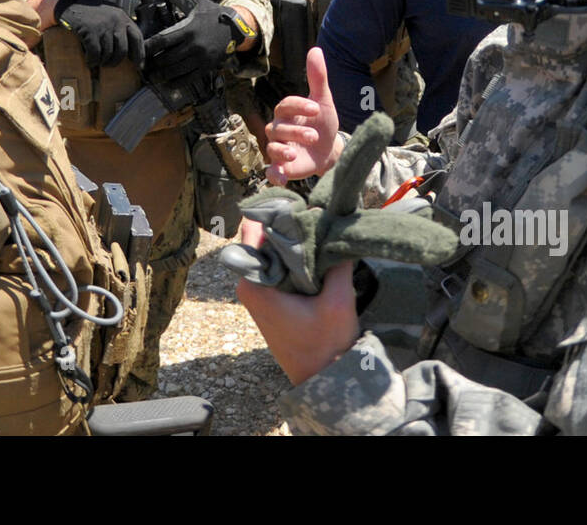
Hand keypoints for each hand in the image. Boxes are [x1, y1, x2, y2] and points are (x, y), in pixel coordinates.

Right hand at [53, 0, 143, 67]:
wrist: (71, 3)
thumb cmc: (91, 12)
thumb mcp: (111, 15)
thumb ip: (120, 28)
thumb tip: (128, 51)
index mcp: (123, 17)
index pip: (137, 38)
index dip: (139, 54)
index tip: (138, 65)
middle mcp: (116, 21)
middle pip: (122, 50)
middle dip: (116, 61)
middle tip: (109, 64)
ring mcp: (103, 26)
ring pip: (108, 53)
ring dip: (103, 61)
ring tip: (97, 62)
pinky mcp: (90, 31)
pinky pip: (95, 52)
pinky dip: (92, 60)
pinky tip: (89, 60)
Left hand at [143, 0, 239, 82]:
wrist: (235, 27)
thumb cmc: (212, 13)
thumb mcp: (196, 1)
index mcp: (188, 29)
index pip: (162, 40)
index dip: (148, 47)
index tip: (139, 49)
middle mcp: (194, 45)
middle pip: (166, 59)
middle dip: (153, 63)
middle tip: (143, 65)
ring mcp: (201, 58)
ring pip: (175, 71)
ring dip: (161, 75)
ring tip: (152, 76)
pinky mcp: (206, 67)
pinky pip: (188, 79)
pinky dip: (176, 83)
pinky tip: (167, 83)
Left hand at [236, 218, 359, 385]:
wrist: (325, 381)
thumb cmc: (326, 346)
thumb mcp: (338, 300)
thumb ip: (336, 261)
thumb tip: (335, 224)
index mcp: (254, 283)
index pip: (256, 230)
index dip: (279, 213)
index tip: (303, 205)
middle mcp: (248, 283)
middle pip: (265, 238)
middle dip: (290, 225)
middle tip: (318, 213)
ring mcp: (258, 290)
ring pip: (274, 250)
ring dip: (296, 241)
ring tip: (323, 228)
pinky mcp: (270, 297)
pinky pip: (279, 264)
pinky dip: (297, 256)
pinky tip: (319, 250)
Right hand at [265, 47, 342, 184]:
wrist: (330, 150)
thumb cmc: (323, 123)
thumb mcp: (324, 102)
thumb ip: (318, 78)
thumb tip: (315, 49)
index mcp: (288, 112)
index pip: (285, 105)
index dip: (298, 105)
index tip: (316, 107)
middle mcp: (279, 129)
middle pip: (278, 128)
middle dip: (295, 131)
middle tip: (314, 135)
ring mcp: (279, 148)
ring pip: (272, 147)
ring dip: (282, 151)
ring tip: (295, 154)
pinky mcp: (282, 167)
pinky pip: (271, 170)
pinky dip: (273, 175)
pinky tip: (281, 177)